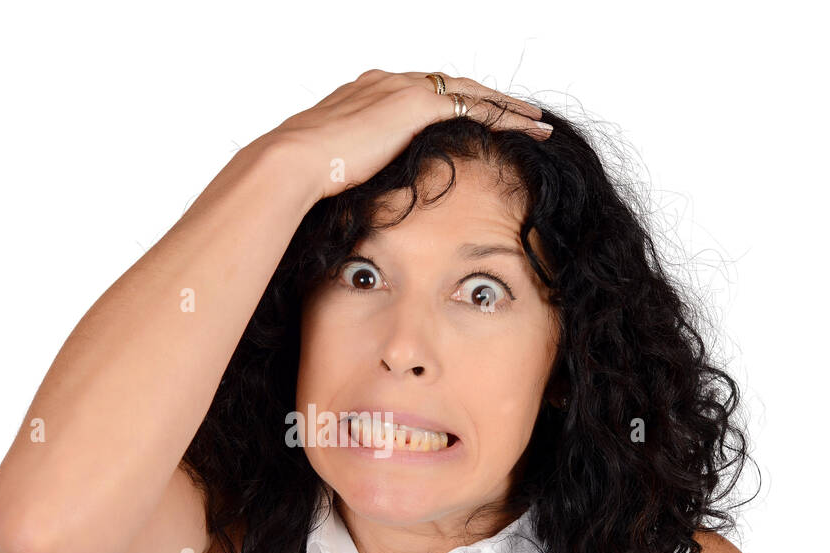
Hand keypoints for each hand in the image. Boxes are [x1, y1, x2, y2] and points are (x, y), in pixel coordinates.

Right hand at [266, 69, 551, 204]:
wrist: (293, 162)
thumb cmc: (301, 175)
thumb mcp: (331, 169)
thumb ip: (349, 169)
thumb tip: (347, 193)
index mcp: (365, 93)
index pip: (420, 94)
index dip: (451, 105)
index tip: (471, 117)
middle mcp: (388, 82)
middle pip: (452, 86)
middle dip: (487, 99)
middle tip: (518, 112)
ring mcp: (403, 90)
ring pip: (472, 92)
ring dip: (508, 106)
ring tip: (536, 121)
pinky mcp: (418, 106)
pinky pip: (477, 107)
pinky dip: (507, 116)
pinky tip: (530, 128)